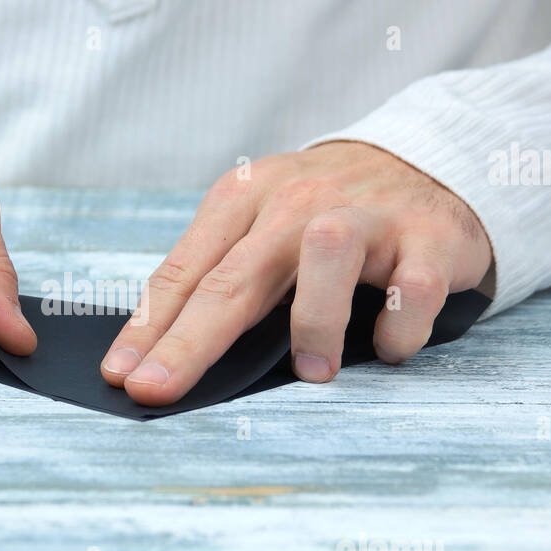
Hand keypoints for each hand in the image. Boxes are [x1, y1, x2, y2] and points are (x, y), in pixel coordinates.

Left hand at [100, 141, 492, 404]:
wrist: (428, 162)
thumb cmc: (326, 211)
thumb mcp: (260, 224)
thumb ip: (218, 275)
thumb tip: (155, 353)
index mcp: (247, 198)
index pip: (186, 270)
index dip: (150, 326)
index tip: (121, 374)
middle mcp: (299, 200)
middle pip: (236, 276)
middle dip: (190, 340)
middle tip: (159, 388)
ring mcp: (367, 214)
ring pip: (327, 255)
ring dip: (314, 321)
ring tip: (312, 372)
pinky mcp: (429, 237)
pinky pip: (412, 288)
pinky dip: (400, 327)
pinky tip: (389, 349)